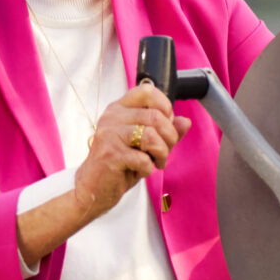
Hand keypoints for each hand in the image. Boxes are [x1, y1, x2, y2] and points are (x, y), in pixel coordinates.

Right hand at [72, 83, 189, 220]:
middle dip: (170, 137)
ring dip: (162, 153)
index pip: (147, 91)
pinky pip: (143, 158)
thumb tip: (185, 121)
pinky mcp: (110, 153)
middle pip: (156, 116)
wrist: (93, 188)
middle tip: (164, 152)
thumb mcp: (146, 145)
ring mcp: (109, 134)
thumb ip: (165, 131)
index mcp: (119, 108)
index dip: (165, 107)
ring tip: (156, 162)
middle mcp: (112, 116)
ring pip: (151, 135)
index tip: (166, 125)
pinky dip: (148, 168)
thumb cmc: (119, 164)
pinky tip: (140, 171)